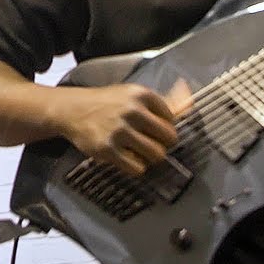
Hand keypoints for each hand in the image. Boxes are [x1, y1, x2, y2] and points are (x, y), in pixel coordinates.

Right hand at [55, 80, 191, 176]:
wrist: (72, 109)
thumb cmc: (107, 103)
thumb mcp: (133, 95)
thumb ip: (163, 101)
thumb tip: (191, 101)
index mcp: (141, 95)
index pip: (172, 119)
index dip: (164, 127)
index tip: (153, 129)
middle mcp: (132, 111)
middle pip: (169, 138)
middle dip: (162, 144)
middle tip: (149, 143)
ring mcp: (119, 131)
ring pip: (156, 155)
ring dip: (150, 157)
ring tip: (139, 152)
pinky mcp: (107, 149)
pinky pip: (137, 168)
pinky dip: (135, 167)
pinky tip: (126, 158)